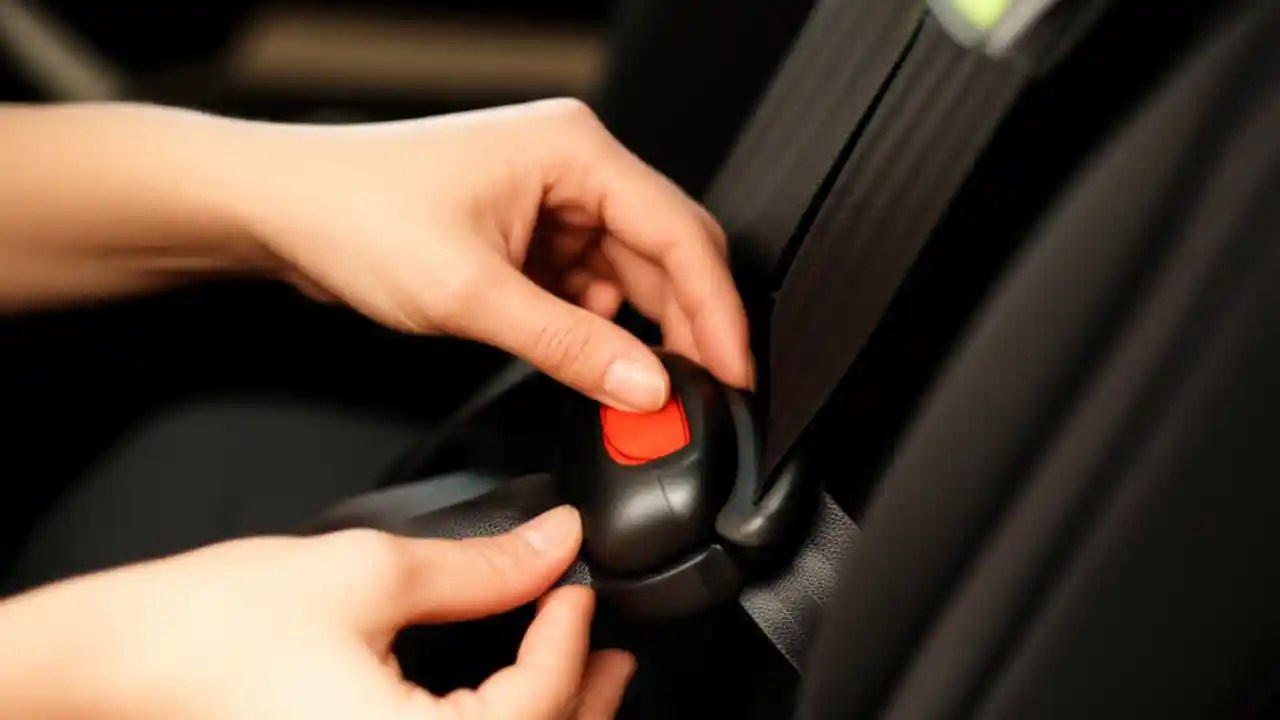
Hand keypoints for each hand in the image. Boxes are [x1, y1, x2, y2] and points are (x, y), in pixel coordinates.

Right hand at [0, 507, 633, 719]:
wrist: (114, 661)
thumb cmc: (207, 631)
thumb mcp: (366, 573)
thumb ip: (481, 567)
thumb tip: (552, 544)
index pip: (537, 703)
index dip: (571, 638)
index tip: (580, 587)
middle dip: (583, 698)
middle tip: (616, 652)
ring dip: (547, 718)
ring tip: (583, 674)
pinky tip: (504, 699)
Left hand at [225, 99, 752, 410]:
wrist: (280, 209)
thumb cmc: (356, 217)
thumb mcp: (473, 294)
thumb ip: (571, 345)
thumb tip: (647, 386)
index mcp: (574, 151)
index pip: (679, 233)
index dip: (717, 310)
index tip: (734, 373)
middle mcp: (572, 165)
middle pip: (665, 251)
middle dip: (687, 324)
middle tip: (702, 393)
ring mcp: (551, 199)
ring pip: (629, 273)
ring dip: (638, 332)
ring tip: (640, 391)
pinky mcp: (528, 231)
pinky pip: (586, 285)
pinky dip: (596, 328)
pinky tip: (594, 362)